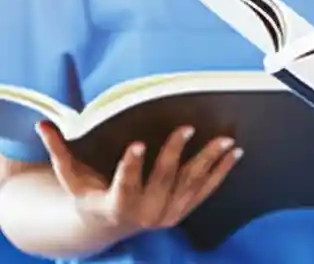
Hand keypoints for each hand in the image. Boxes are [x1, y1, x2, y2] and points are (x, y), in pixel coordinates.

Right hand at [36, 121, 240, 238]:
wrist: (110, 225)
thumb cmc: (90, 194)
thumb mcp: (72, 178)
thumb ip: (59, 152)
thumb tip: (43, 124)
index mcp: (117, 203)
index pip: (124, 183)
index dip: (130, 165)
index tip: (137, 144)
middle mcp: (145, 212)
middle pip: (163, 179)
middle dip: (175, 153)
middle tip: (187, 128)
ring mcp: (168, 212)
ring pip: (191, 184)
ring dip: (209, 160)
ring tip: (226, 140)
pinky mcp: (184, 210)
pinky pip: (206, 190)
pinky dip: (221, 172)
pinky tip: (234, 153)